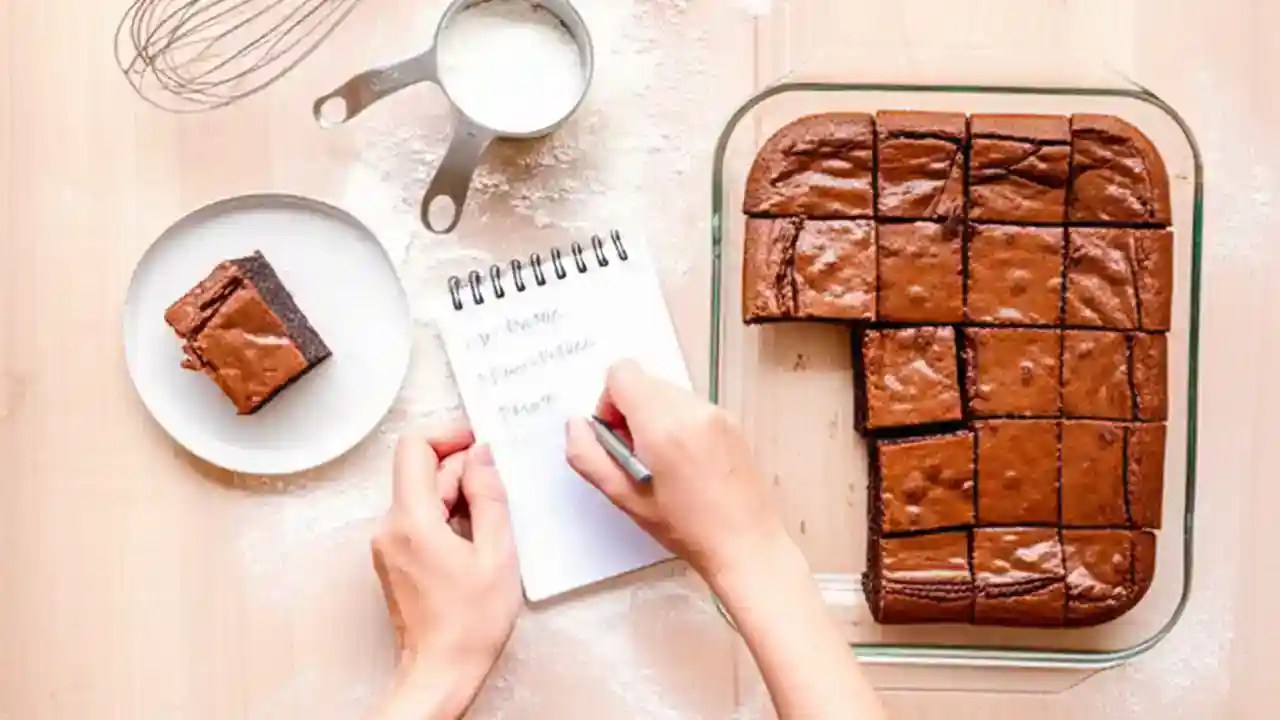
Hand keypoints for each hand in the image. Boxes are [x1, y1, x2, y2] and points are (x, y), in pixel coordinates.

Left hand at [368, 429, 520, 719]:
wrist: (440, 674)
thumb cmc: (469, 625)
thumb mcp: (497, 553)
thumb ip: (489, 496)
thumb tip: (482, 456)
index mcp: (411, 522)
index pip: (414, 448)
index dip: (448, 436)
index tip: (478, 443)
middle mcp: (390, 529)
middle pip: (420, 472)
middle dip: (460, 472)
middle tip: (496, 492)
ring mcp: (388, 546)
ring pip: (421, 497)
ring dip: (456, 498)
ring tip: (488, 528)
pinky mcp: (394, 560)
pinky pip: (419, 520)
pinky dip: (446, 519)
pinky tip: (473, 543)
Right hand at [564, 360, 788, 585]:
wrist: (747, 544)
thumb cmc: (687, 528)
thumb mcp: (625, 499)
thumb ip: (589, 457)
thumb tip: (575, 424)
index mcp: (664, 425)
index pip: (622, 373)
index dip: (608, 402)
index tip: (616, 437)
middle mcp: (693, 409)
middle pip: (644, 381)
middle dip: (631, 412)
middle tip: (637, 457)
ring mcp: (717, 412)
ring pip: (667, 393)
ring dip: (654, 418)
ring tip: (663, 463)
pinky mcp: (732, 420)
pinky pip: (691, 406)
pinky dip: (678, 424)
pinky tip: (685, 463)